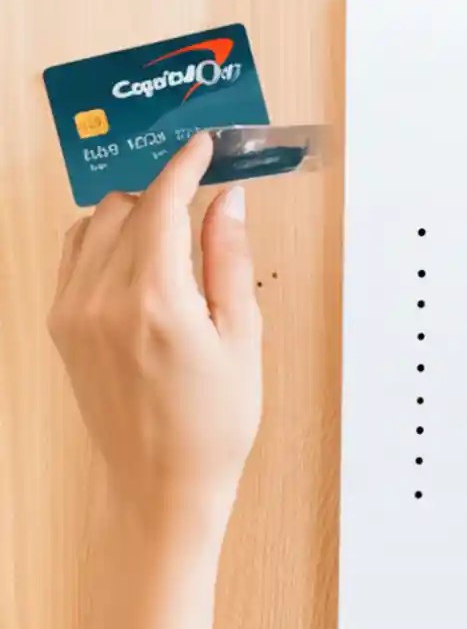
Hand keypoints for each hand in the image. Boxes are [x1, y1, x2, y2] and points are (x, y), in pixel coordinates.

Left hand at [48, 133, 261, 530]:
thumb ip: (230, 261)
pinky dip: (104, 238)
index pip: (165, 205)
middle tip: (204, 190)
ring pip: (95, 224)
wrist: (163, 483)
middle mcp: (103, 301)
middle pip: (129, 209)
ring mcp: (73, 313)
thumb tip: (228, 201)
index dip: (186, 166)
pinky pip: (74, 254)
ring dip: (134, 212)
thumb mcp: (242, 337)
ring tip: (175, 229)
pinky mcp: (61, 327)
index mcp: (157, 303)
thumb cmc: (215, 422)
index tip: (205, 145)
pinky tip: (139, 255)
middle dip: (168, 190)